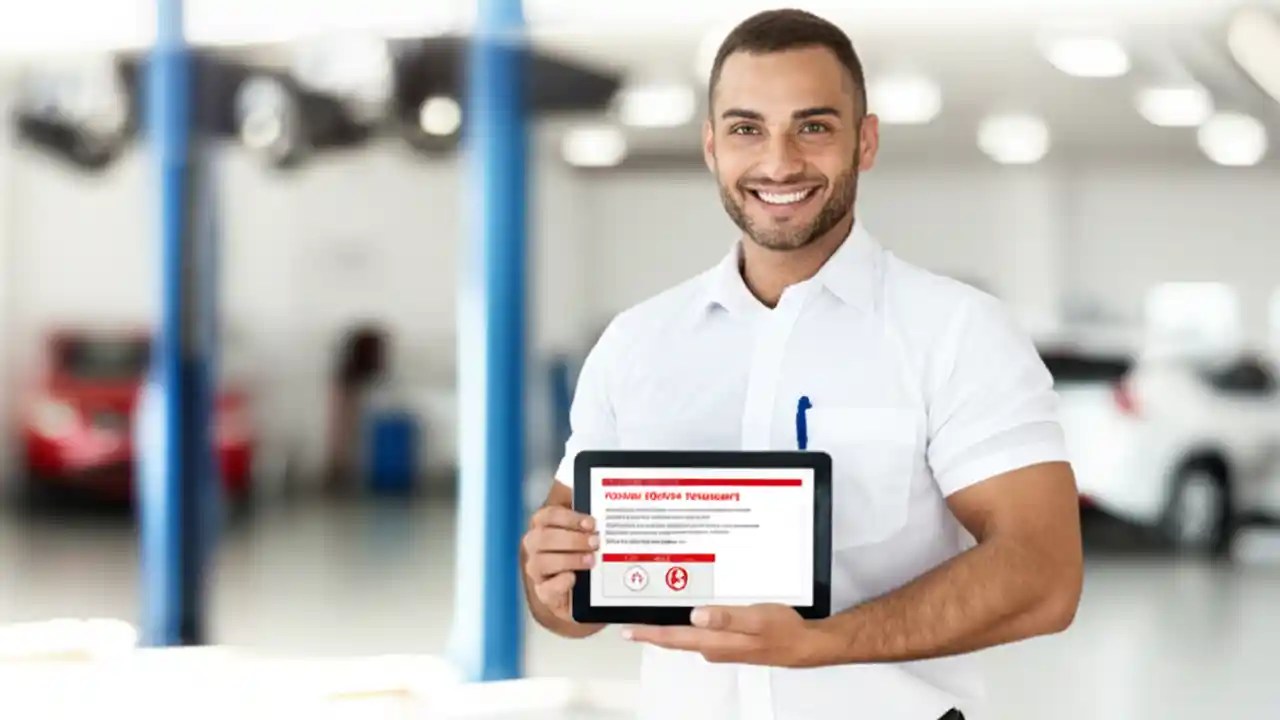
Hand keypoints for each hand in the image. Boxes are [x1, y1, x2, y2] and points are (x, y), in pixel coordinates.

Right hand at [522, 505, 598, 622]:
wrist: (581, 590)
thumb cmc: (580, 552)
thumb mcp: (582, 531)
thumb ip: (585, 519)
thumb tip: (600, 504)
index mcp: (542, 525)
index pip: (548, 516)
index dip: (569, 518)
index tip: (590, 523)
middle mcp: (535, 546)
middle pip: (544, 537)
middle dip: (572, 539)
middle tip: (594, 542)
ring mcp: (537, 570)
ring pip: (541, 562)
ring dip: (569, 559)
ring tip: (590, 560)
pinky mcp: (544, 593)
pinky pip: (546, 589)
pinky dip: (560, 583)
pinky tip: (573, 578)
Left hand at [624, 604, 839, 667]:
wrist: (804, 644)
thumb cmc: (783, 630)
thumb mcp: (756, 619)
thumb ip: (726, 617)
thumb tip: (696, 616)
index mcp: (716, 641)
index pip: (673, 637)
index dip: (648, 634)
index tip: (627, 630)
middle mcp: (714, 646)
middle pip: (675, 639)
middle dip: (651, 632)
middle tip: (630, 624)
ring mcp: (722, 645)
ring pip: (686, 637)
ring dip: (668, 629)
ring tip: (650, 617)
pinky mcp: (730, 641)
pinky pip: (701, 633)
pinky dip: (687, 626)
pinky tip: (686, 615)